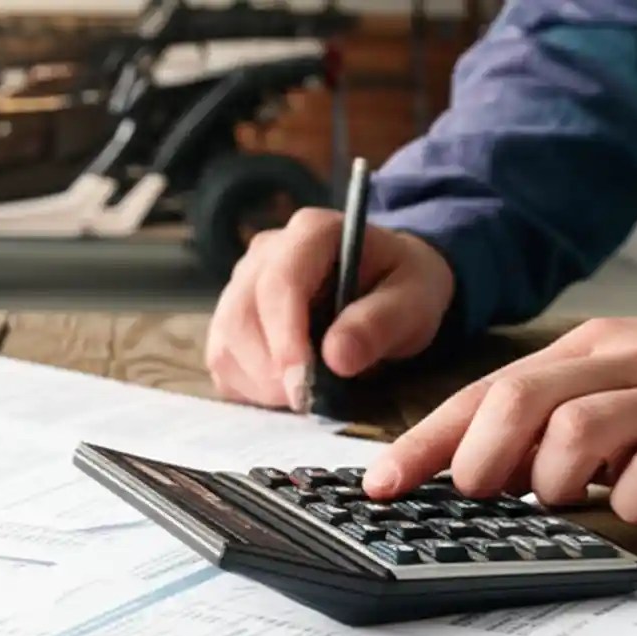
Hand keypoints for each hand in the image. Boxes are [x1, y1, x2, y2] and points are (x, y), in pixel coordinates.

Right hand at [205, 208, 454, 410]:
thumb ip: (380, 323)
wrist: (387, 284)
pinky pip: (221, 360)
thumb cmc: (401, 287)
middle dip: (269, 369)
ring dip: (257, 383)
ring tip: (303, 395)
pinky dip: (247, 387)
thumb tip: (336, 357)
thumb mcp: (414, 301)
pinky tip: (284, 390)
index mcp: (312, 232)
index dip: (285, 338)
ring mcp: (241, 283)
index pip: (279, 283)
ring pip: (224, 341)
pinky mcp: (231, 317)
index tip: (303, 385)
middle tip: (307, 401)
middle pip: (240, 315)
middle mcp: (265, 252)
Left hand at [364, 318, 636, 522]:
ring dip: (552, 479)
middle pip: (519, 399)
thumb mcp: (617, 387)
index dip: (426, 441)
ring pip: (579, 430)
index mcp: (589, 348)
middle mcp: (628, 359)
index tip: (382, 484)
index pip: (485, 391)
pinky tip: (635, 503)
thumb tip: (470, 466)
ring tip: (563, 497)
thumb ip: (551, 415)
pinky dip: (632, 497)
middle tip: (482, 491)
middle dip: (481, 458)